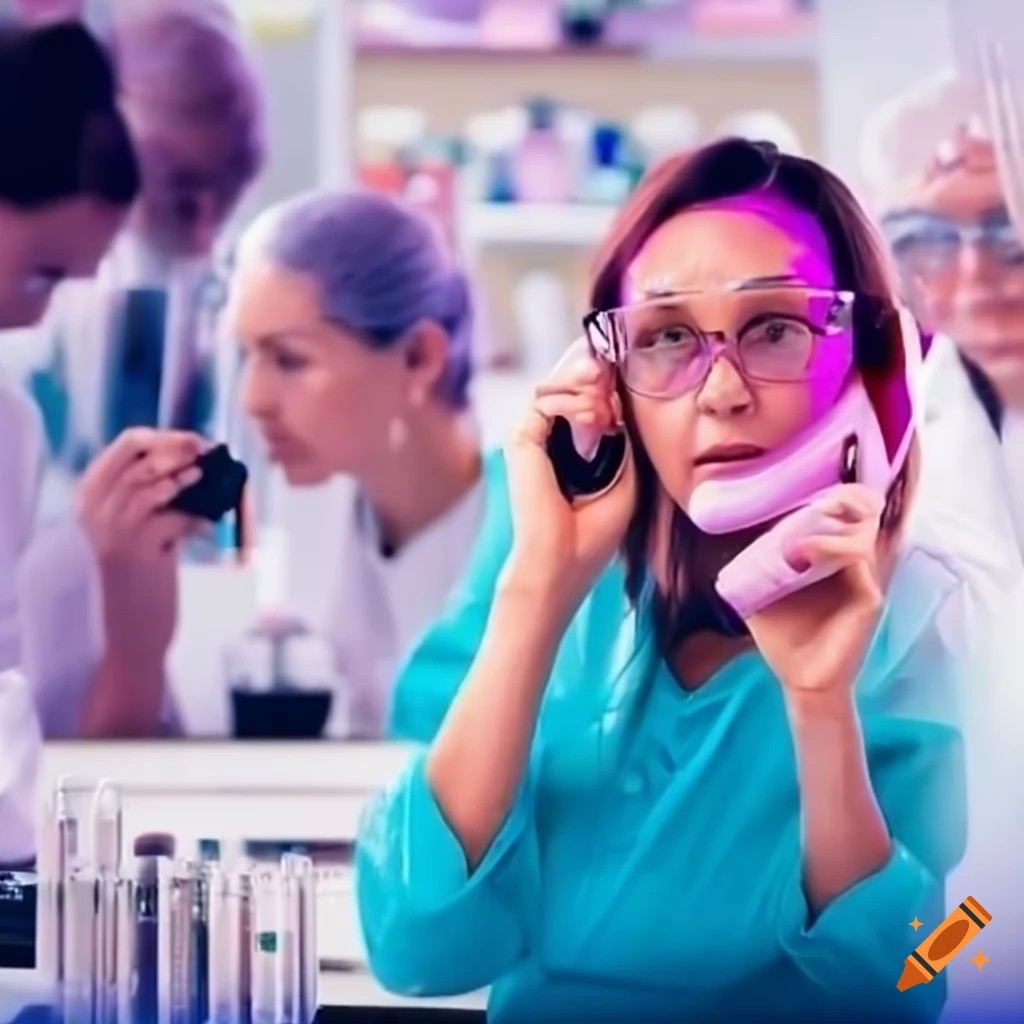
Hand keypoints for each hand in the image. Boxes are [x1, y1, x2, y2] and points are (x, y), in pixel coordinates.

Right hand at [77, 428, 206, 662]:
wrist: (133, 631)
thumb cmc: (142, 577)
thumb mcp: (138, 528)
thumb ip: (154, 495)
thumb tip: (195, 461)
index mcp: (93, 498)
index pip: (125, 445)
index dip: (165, 437)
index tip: (193, 442)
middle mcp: (96, 511)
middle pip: (141, 457)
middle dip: (180, 449)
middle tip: (208, 453)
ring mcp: (114, 532)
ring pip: (150, 483)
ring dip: (186, 479)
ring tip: (206, 481)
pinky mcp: (138, 553)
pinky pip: (172, 519)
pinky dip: (196, 519)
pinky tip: (207, 528)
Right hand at [503, 339, 635, 617]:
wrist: (561, 565)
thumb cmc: (592, 534)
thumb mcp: (624, 479)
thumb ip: (620, 439)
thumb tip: (617, 398)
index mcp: (570, 447)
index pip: (581, 396)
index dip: (601, 377)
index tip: (621, 371)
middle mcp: (547, 438)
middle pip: (565, 382)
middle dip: (592, 370)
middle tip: (610, 371)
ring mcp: (532, 439)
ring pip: (554, 385)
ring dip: (585, 384)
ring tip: (606, 406)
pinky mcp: (521, 441)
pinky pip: (546, 401)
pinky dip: (573, 401)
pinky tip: (595, 418)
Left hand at [744, 484, 891, 696]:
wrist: (799, 679)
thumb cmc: (783, 636)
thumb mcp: (758, 593)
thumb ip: (751, 565)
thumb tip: (720, 537)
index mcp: (830, 558)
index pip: (840, 515)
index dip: (827, 497)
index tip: (797, 492)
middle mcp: (852, 564)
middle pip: (858, 514)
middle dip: (835, 501)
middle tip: (805, 501)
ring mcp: (864, 580)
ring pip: (859, 533)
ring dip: (823, 528)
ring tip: (791, 539)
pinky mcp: (869, 598)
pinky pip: (859, 560)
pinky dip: (829, 549)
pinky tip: (799, 553)